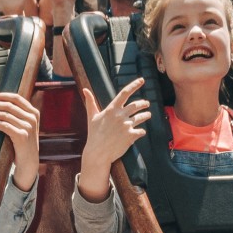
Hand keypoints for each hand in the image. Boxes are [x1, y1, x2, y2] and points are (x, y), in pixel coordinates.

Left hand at [0, 91, 40, 188]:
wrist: (29, 162)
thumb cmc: (24, 143)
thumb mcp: (26, 125)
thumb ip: (19, 114)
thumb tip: (0, 102)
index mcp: (34, 112)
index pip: (16, 97)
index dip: (2, 96)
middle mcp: (32, 118)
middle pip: (8, 105)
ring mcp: (28, 127)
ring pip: (4, 114)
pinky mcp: (21, 136)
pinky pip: (3, 125)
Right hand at [77, 80, 149, 200]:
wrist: (98, 152)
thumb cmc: (94, 134)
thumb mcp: (92, 117)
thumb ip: (90, 102)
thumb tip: (84, 89)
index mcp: (111, 109)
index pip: (124, 93)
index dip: (134, 85)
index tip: (142, 80)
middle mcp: (120, 115)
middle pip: (136, 105)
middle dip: (143, 103)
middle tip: (146, 103)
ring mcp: (126, 125)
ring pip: (141, 117)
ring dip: (146, 115)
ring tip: (148, 115)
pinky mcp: (131, 136)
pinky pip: (141, 131)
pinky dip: (141, 131)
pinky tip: (141, 132)